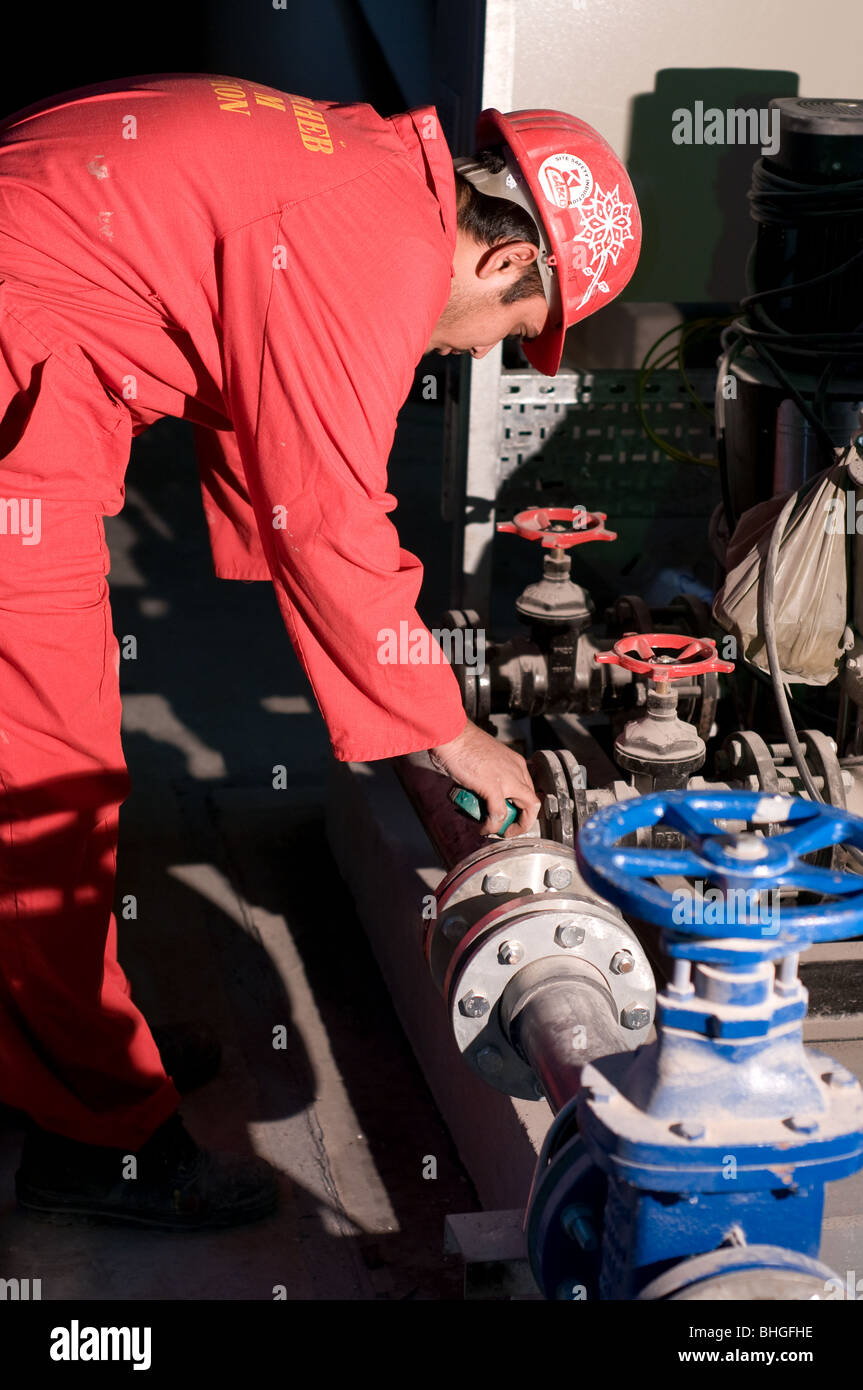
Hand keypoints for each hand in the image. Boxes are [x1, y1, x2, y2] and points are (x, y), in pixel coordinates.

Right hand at [428, 719, 540, 837]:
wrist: (451, 734)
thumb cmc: (459, 742)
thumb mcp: (484, 759)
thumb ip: (487, 774)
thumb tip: (478, 790)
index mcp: (515, 762)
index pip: (528, 790)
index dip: (522, 808)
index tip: (510, 817)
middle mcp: (517, 769)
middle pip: (532, 802)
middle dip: (522, 821)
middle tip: (506, 830)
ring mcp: (508, 778)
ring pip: (526, 809)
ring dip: (514, 827)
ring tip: (497, 832)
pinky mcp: (494, 786)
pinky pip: (499, 814)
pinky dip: (493, 825)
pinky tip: (483, 828)